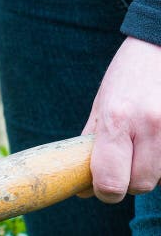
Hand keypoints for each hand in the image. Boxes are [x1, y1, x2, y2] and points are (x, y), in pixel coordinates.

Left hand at [82, 36, 160, 202]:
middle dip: (129, 182)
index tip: (103, 187)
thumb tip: (83, 189)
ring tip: (143, 148)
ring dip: (151, 170)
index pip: (111, 182)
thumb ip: (91, 146)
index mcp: (116, 121)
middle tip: (124, 166)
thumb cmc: (127, 76)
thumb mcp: (101, 107)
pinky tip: (156, 144)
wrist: (160, 43)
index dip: (106, 192)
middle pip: (140, 184)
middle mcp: (148, 125)